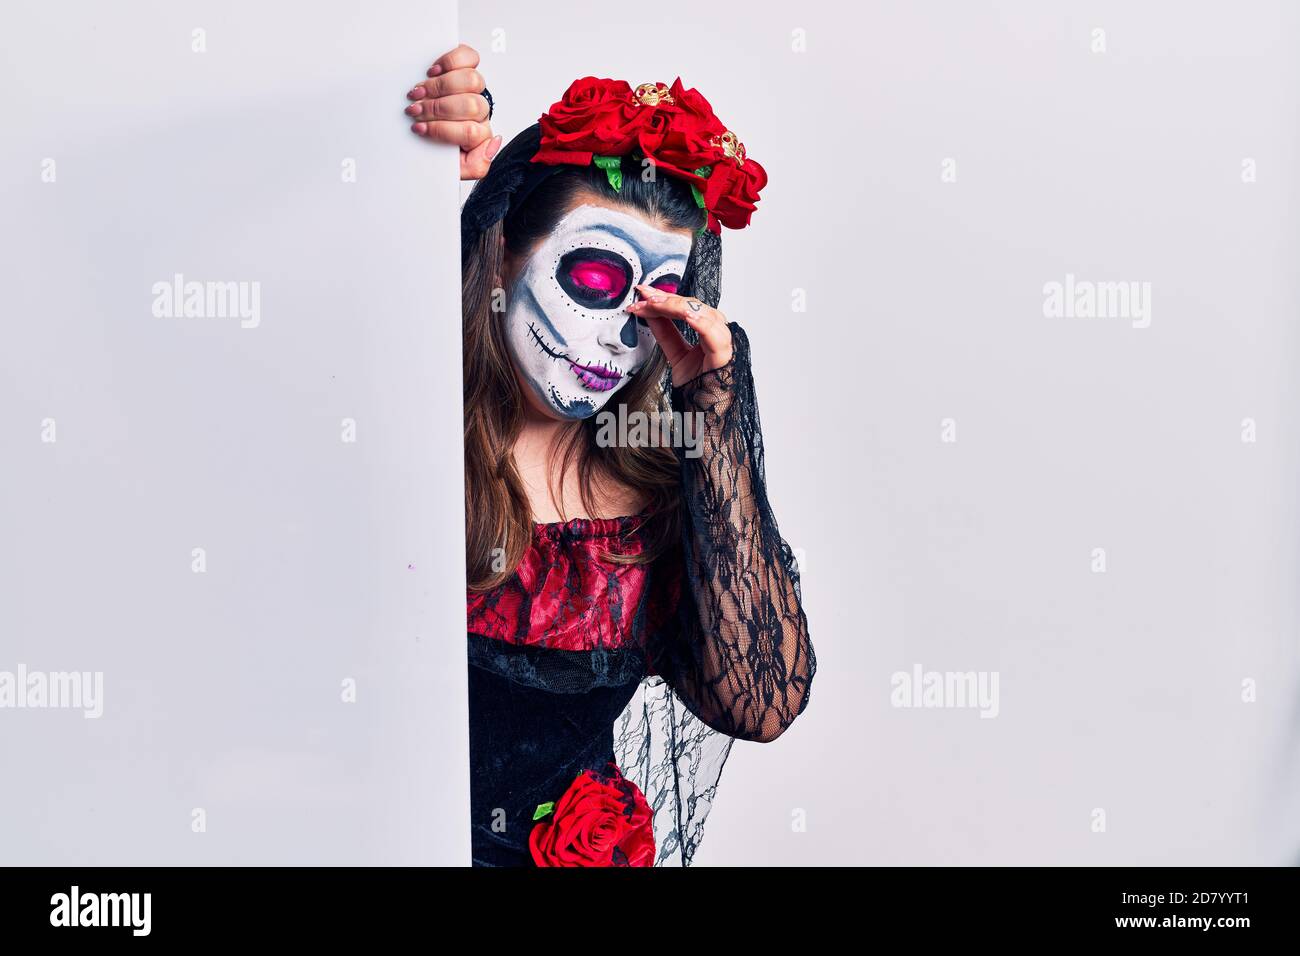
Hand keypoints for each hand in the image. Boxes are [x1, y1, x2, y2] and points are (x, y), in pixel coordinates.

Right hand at [404, 44, 500, 179]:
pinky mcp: (468, 67)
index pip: (470, 132)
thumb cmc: (440, 146)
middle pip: (471, 105)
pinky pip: (469, 57)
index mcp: (480, 136)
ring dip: (440, 86)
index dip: (441, 130)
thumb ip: (477, 165)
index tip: (419, 129)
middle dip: (437, 108)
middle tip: (416, 110)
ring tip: (419, 92)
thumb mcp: (457, 167)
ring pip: (472, 81)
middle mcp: (480, 112)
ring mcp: (476, 89)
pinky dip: (449, 61)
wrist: (429, 131)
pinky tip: (434, 71)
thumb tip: (494, 143)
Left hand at [627, 284, 733, 386]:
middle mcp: (720, 336)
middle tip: (644, 295)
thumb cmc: (696, 393)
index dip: (666, 298)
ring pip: (705, 315)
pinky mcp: (726, 359)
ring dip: (677, 306)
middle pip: (696, 307)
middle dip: (667, 299)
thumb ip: (666, 334)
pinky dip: (702, 323)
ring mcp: (725, 346)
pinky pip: (716, 336)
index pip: (689, 307)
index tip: (643, 293)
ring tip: (654, 303)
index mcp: (711, 334)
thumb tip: (649, 312)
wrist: (706, 420)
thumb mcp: (676, 356)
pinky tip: (685, 314)